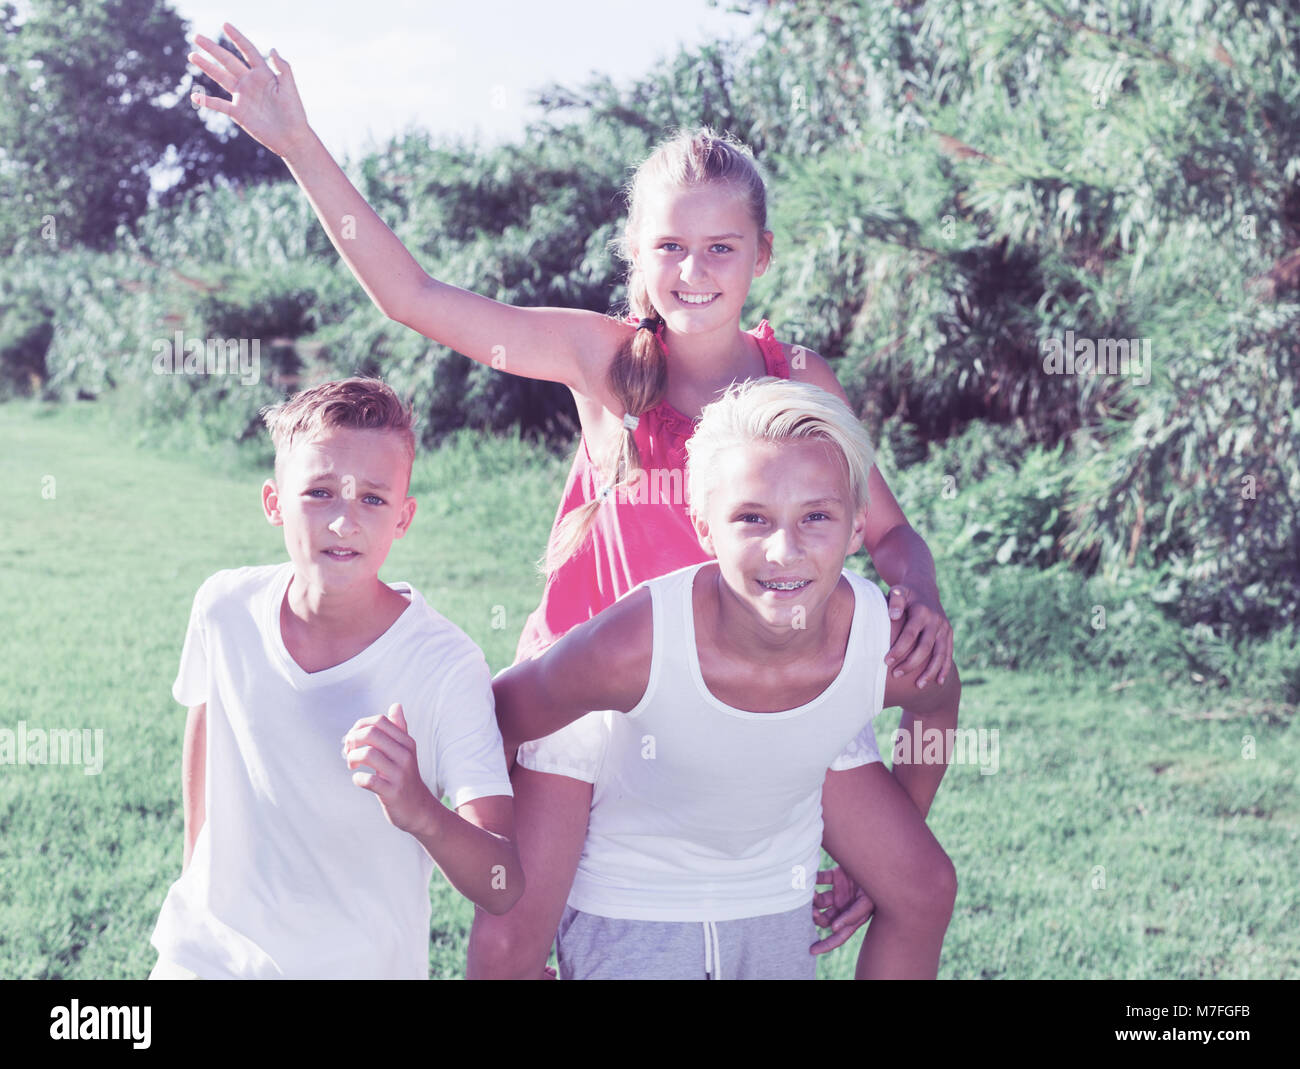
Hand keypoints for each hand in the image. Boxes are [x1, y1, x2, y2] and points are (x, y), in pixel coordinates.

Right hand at [188, 23, 311, 158]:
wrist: (291, 138)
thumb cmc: (294, 113)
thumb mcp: (290, 88)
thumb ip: (283, 68)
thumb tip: (272, 49)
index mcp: (263, 74)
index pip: (247, 51)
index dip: (237, 37)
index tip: (225, 25)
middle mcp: (250, 83)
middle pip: (228, 61)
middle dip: (213, 49)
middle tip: (197, 37)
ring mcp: (243, 97)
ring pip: (221, 78)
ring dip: (207, 67)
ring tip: (192, 56)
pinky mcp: (238, 113)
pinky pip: (220, 105)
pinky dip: (207, 101)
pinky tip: (195, 97)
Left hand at [343, 703, 435, 835]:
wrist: (418, 809)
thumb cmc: (405, 777)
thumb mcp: (405, 751)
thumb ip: (399, 729)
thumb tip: (396, 705)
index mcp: (407, 742)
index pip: (379, 721)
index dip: (360, 726)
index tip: (354, 739)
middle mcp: (405, 755)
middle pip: (371, 734)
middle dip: (353, 741)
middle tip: (349, 752)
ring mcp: (400, 774)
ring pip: (368, 754)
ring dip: (352, 759)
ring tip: (353, 766)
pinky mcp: (392, 792)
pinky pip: (368, 780)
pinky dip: (358, 779)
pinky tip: (359, 780)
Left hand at [810, 866, 873, 954]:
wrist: (878, 860)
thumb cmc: (876, 886)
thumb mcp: (867, 903)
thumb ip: (852, 916)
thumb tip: (833, 928)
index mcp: (853, 917)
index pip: (839, 936)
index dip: (826, 945)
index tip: (811, 950)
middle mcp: (845, 906)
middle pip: (825, 918)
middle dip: (816, 917)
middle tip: (810, 912)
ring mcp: (840, 891)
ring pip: (820, 900)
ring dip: (812, 900)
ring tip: (810, 894)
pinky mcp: (837, 875)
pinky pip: (820, 879)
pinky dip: (813, 879)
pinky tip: (810, 878)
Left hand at [884, 581, 953, 688]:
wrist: (925, 588)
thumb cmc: (905, 594)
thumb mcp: (898, 591)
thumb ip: (895, 601)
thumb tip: (893, 616)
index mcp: (922, 612)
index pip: (910, 634)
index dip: (899, 649)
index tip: (886, 662)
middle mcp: (936, 621)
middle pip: (925, 647)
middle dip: (911, 663)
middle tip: (896, 675)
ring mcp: (944, 628)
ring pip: (939, 654)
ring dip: (930, 671)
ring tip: (918, 686)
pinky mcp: (949, 634)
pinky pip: (948, 654)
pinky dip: (944, 668)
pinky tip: (938, 682)